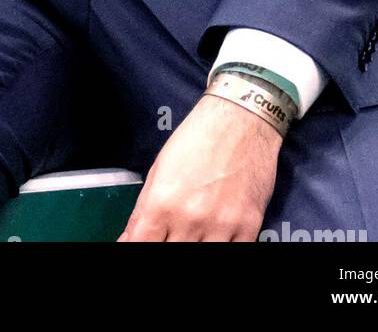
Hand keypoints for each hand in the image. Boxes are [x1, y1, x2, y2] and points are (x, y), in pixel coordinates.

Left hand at [118, 92, 281, 241]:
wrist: (239, 120)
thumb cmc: (197, 139)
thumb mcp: (159, 170)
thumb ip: (144, 211)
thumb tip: (130, 238)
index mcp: (162, 202)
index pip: (141, 245)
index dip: (137, 248)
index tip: (139, 245)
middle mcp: (190, 218)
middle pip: (172, 254)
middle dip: (166, 246)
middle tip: (169, 233)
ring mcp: (221, 225)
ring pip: (202, 257)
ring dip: (194, 247)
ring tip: (191, 232)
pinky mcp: (247, 227)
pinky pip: (234, 254)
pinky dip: (220, 248)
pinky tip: (213, 237)